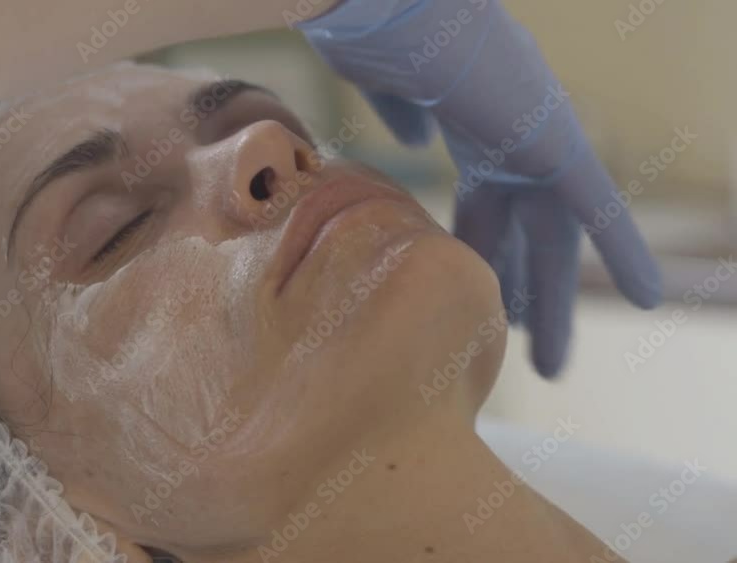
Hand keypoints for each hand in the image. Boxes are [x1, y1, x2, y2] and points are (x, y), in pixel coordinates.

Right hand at [297, 0, 661, 376]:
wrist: (395, 8)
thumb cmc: (376, 36)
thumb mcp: (385, 88)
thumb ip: (401, 117)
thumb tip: (406, 140)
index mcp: (471, 133)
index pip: (481, 213)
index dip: (481, 260)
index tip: (478, 297)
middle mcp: (511, 144)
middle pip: (520, 239)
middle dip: (519, 294)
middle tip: (519, 349)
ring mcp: (537, 145)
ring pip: (557, 243)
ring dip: (557, 305)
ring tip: (553, 367)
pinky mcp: (559, 145)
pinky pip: (601, 212)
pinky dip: (626, 255)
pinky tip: (649, 300)